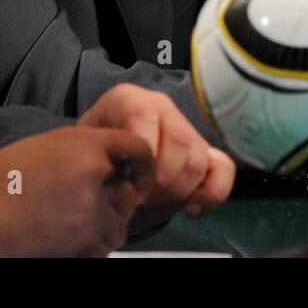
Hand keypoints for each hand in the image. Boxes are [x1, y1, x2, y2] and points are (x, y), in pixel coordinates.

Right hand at [0, 127, 153, 256]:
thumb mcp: (48, 145)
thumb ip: (88, 150)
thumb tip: (116, 161)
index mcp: (87, 147)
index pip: (139, 147)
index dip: (141, 161)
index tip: (137, 171)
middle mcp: (97, 178)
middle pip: (131, 188)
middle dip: (117, 194)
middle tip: (84, 199)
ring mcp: (93, 216)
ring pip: (121, 220)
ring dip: (106, 220)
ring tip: (69, 217)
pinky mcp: (87, 248)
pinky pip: (105, 244)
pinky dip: (92, 242)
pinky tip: (64, 234)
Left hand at [79, 84, 235, 228]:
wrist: (100, 170)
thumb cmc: (90, 159)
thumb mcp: (84, 152)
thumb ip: (101, 154)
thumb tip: (123, 174)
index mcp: (127, 99)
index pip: (142, 116)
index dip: (140, 155)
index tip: (127, 183)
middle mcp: (161, 107)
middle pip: (179, 141)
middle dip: (159, 181)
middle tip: (138, 200)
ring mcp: (186, 129)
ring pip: (198, 160)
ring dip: (176, 192)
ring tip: (150, 204)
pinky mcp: (206, 153)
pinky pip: (223, 170)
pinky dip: (211, 193)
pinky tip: (191, 209)